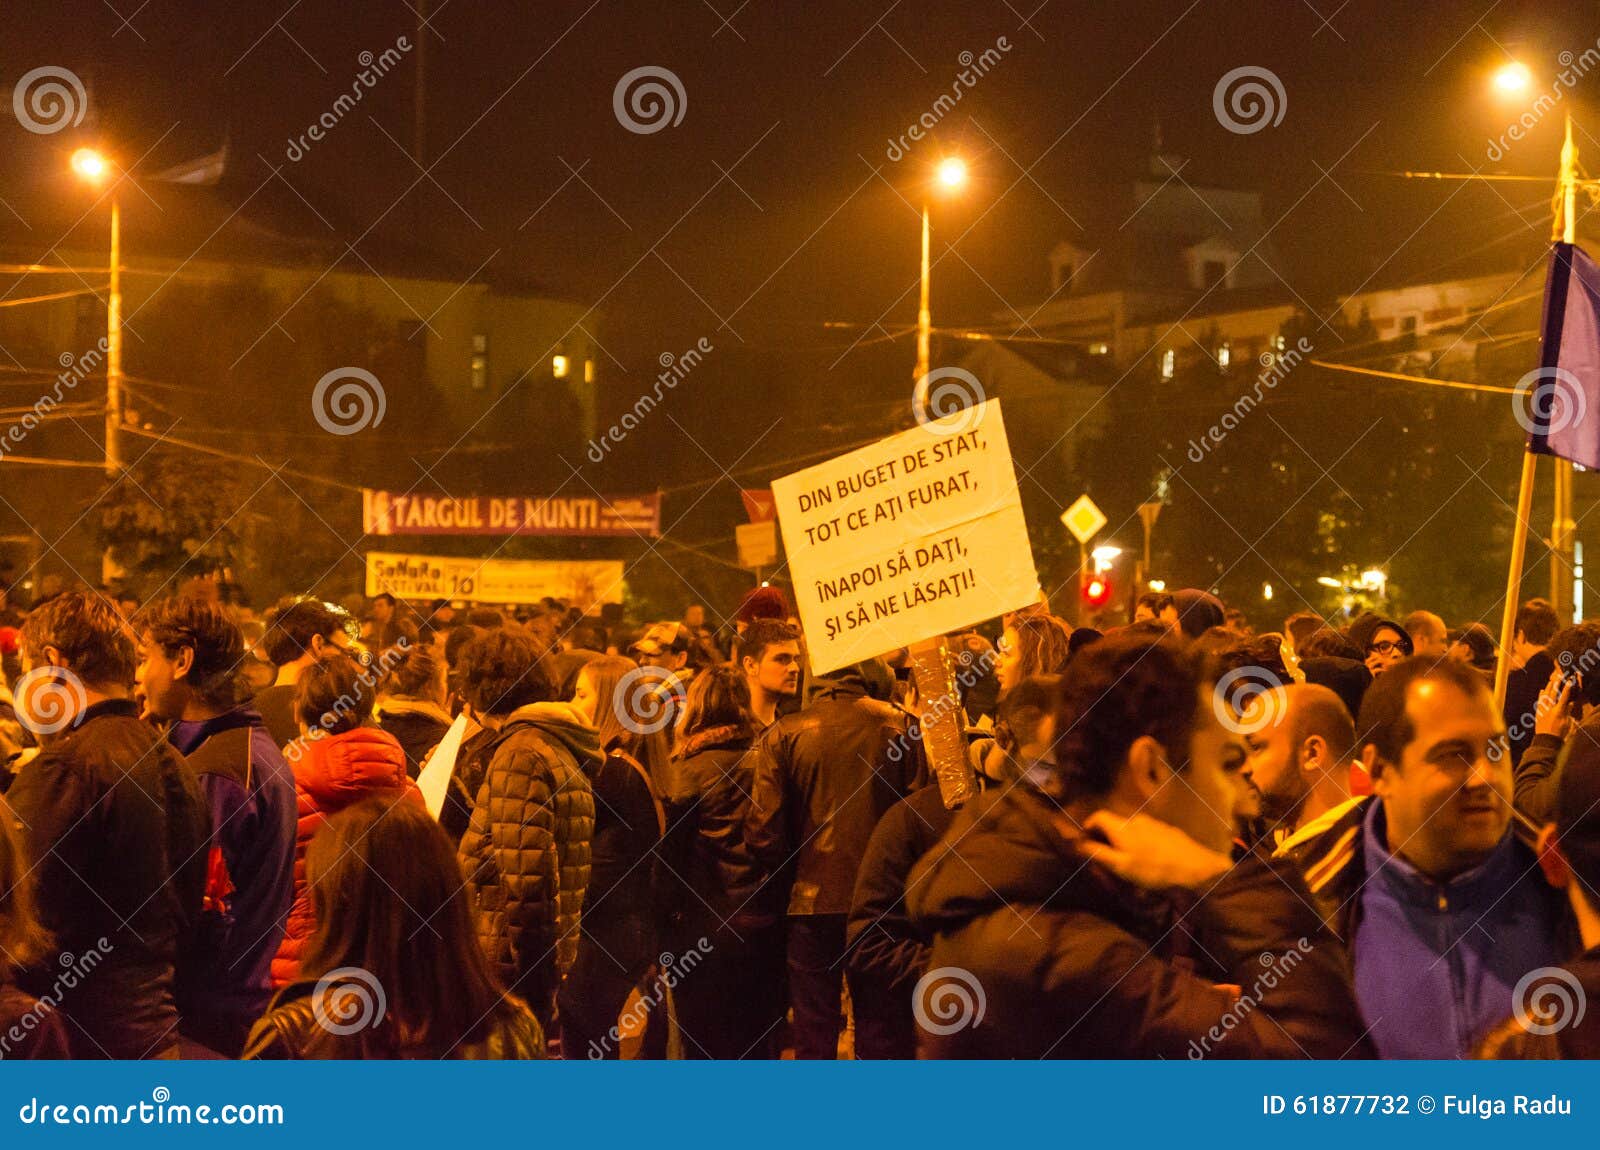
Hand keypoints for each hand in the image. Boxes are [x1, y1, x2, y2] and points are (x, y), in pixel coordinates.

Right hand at [1075, 810, 1232, 889]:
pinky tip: (1152, 860)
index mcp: (1122, 828)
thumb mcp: (1122, 867)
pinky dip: (1144, 843)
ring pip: (1134, 829)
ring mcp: (1156, 824)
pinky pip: (1150, 834)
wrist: (1197, 870)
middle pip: (1116, 824)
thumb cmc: (1154, 870)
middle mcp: (1137, 820)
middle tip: (1109, 856)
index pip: (1098, 816)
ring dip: (1128, 840)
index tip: (1086, 839)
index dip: (1089, 826)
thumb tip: (1079, 844)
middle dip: (1108, 836)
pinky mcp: (1170, 831)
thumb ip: (1099, 854)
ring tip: (1132, 861)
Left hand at [1535, 670, 1574, 739]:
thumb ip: (1568, 712)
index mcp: (1559, 712)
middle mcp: (1550, 709)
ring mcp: (1543, 711)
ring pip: (1545, 696)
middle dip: (1556, 685)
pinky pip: (1539, 702)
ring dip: (1548, 688)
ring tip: (1551, 681)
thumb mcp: (1567, 723)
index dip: (1567, 689)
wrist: (1546, 740)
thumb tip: (1571, 703)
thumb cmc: (1559, 734)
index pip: (1564, 697)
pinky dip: (1540, 696)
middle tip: (1558, 677)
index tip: (1569, 681)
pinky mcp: (1538, 713)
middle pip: (1553, 694)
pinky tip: (1541, 691)